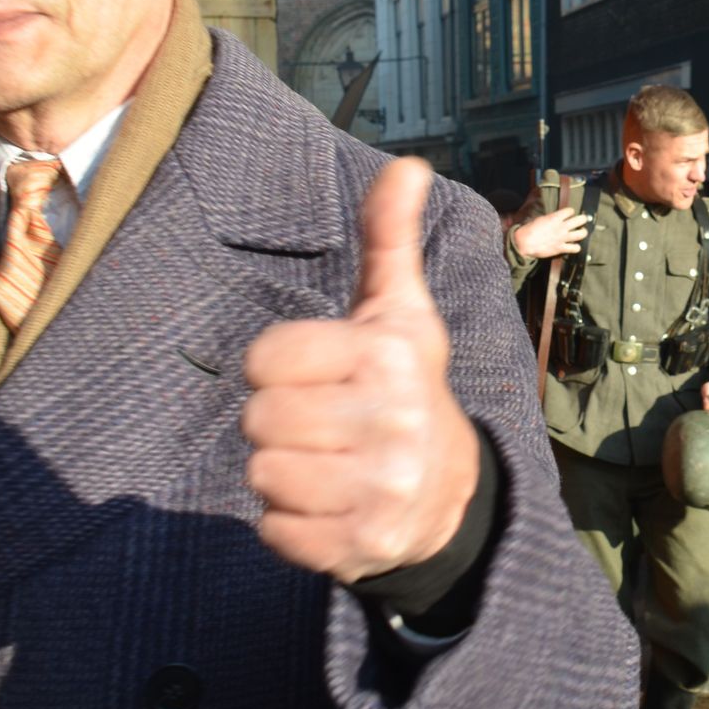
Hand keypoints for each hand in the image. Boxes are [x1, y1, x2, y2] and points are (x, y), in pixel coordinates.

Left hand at [243, 157, 480, 583]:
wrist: (451, 495)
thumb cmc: (404, 390)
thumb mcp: (400, 315)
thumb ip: (389, 239)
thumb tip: (408, 162)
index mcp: (391, 357)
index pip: (265, 358)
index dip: (279, 367)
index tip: (320, 376)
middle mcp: (393, 422)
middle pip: (256, 419)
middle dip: (277, 423)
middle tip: (323, 425)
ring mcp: (382, 490)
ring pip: (261, 474)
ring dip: (281, 473)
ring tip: (326, 465)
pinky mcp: (363, 546)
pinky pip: (275, 532)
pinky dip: (290, 524)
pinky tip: (329, 506)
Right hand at [511, 206, 588, 259]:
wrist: (525, 243)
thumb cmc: (529, 230)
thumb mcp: (540, 218)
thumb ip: (551, 218)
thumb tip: (555, 218)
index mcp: (555, 217)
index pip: (570, 210)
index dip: (570, 212)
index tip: (569, 214)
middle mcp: (562, 227)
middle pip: (580, 220)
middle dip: (583, 219)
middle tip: (582, 220)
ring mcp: (563, 238)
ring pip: (582, 234)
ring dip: (582, 232)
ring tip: (580, 232)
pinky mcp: (561, 248)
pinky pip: (575, 248)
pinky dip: (576, 247)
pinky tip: (574, 246)